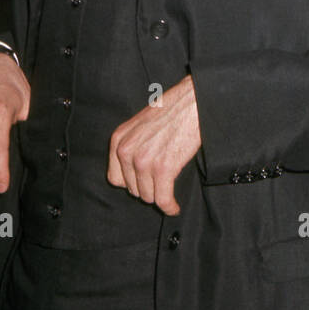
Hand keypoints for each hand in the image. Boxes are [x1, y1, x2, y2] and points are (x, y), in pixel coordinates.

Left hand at [107, 75, 200, 215]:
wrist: (192, 101)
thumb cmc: (171, 110)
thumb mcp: (140, 124)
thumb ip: (132, 145)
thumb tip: (134, 170)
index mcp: (118, 140)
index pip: (116, 178)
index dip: (132, 182)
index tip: (145, 183)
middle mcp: (126, 151)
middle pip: (133, 189)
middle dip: (149, 188)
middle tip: (163, 183)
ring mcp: (143, 160)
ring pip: (148, 196)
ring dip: (161, 196)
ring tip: (170, 192)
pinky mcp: (163, 168)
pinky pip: (162, 199)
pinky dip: (169, 207)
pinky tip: (174, 207)